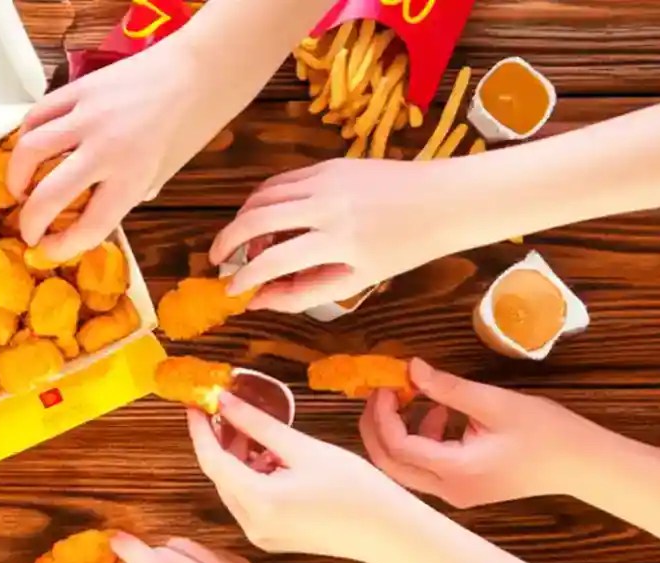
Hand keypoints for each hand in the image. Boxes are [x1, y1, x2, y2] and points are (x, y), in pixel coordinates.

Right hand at [8, 41, 224, 260]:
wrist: (197, 72)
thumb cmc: (187, 126)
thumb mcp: (164, 174)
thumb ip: (128, 193)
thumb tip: (94, 208)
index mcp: (134, 178)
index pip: (88, 226)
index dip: (62, 247)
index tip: (49, 250)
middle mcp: (105, 150)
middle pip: (48, 196)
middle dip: (30, 222)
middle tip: (28, 229)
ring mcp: (86, 117)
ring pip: (30, 151)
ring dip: (16, 177)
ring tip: (20, 189)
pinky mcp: (77, 89)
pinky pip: (37, 115)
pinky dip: (25, 136)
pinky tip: (29, 149)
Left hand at [188, 394, 418, 561]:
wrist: (390, 532)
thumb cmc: (355, 488)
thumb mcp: (303, 448)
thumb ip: (258, 424)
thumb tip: (224, 401)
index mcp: (257, 501)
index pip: (211, 460)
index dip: (200, 429)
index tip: (196, 402)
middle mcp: (251, 523)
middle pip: (220, 476)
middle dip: (220, 441)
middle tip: (227, 409)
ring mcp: (261, 535)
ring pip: (234, 488)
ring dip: (237, 459)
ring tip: (254, 429)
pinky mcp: (273, 538)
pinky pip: (249, 502)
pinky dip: (251, 477)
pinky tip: (270, 457)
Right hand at [211, 160, 471, 313]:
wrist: (441, 200)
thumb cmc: (401, 248)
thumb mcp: (356, 281)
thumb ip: (303, 292)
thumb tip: (259, 300)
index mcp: (339, 241)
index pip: (274, 260)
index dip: (245, 278)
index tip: (231, 290)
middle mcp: (327, 206)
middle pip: (256, 219)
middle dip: (227, 241)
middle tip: (217, 260)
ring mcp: (325, 179)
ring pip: (261, 196)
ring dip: (241, 220)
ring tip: (242, 243)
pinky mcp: (326, 164)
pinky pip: (279, 182)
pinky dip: (260, 200)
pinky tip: (261, 219)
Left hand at [359, 358, 643, 507]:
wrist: (582, 463)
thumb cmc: (546, 433)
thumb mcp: (494, 403)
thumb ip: (447, 388)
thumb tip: (411, 368)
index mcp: (456, 472)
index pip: (399, 447)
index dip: (383, 415)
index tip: (386, 385)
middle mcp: (449, 490)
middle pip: (391, 464)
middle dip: (377, 427)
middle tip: (380, 392)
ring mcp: (455, 493)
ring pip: (406, 467)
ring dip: (399, 432)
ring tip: (413, 397)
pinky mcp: (463, 487)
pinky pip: (427, 466)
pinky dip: (422, 439)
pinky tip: (439, 413)